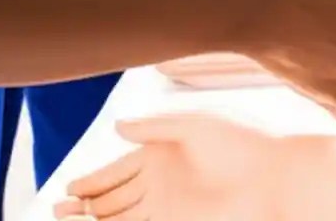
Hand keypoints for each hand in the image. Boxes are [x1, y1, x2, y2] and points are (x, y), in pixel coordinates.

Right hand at [54, 114, 279, 220]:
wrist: (276, 174)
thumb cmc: (241, 142)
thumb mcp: (194, 125)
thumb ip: (155, 126)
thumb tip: (118, 125)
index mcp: (159, 156)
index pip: (115, 171)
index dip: (92, 182)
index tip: (69, 190)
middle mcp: (159, 184)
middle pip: (112, 198)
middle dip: (84, 206)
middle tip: (59, 212)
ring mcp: (168, 207)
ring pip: (121, 219)